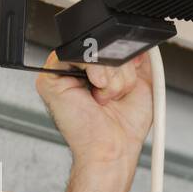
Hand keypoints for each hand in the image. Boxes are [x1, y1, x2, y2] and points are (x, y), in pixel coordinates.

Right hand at [35, 50, 153, 172]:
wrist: (114, 149)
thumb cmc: (125, 126)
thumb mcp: (143, 84)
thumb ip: (138, 59)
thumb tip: (138, 42)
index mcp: (96, 70)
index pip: (109, 44)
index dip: (125, 55)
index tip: (133, 72)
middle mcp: (78, 70)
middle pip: (103, 44)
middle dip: (121, 69)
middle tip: (117, 93)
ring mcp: (63, 72)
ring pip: (92, 49)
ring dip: (111, 75)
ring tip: (107, 97)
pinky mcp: (50, 79)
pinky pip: (74, 55)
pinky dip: (95, 73)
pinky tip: (96, 93)